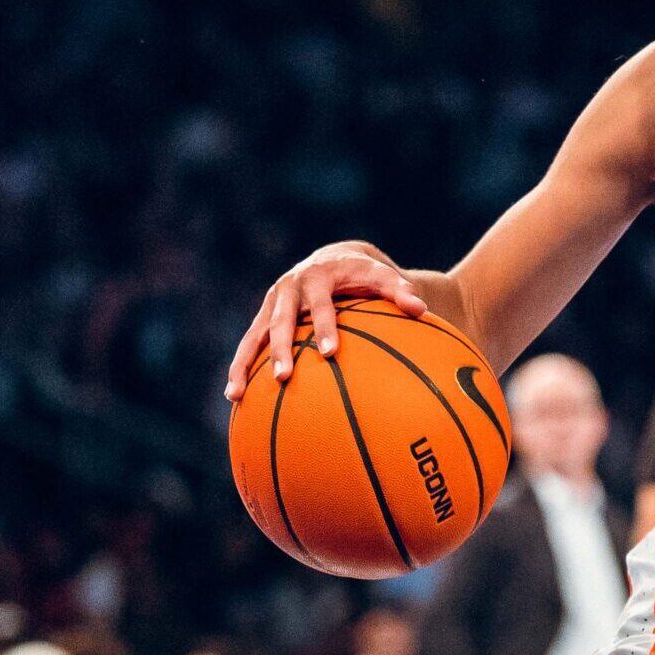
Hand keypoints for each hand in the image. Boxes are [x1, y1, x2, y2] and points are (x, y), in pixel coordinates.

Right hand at [224, 241, 427, 400]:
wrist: (332, 257)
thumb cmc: (362, 274)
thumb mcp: (381, 276)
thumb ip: (399, 291)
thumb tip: (420, 309)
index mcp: (318, 277)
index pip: (322, 304)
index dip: (324, 326)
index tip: (330, 352)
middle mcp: (289, 288)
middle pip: (282, 320)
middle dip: (282, 349)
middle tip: (284, 376)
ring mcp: (273, 303)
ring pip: (256, 334)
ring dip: (244, 364)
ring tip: (236, 394)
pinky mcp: (263, 316)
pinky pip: (249, 344)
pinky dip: (240, 367)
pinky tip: (234, 396)